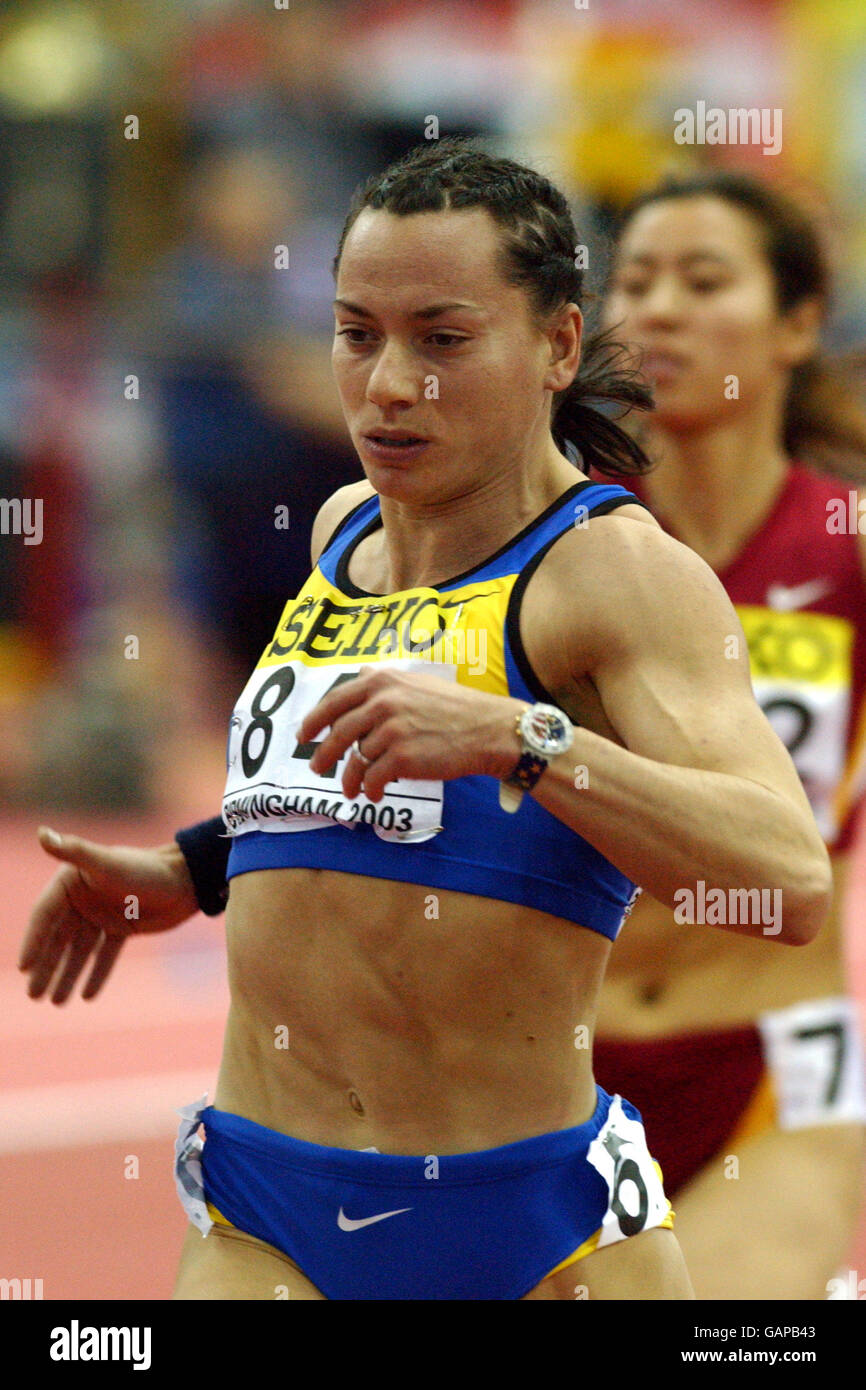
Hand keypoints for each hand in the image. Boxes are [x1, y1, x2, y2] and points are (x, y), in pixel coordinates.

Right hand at [19, 827, 199, 1003]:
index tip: (23, 968)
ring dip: (66, 975)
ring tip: (54, 1002)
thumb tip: (41, 832)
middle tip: (33, 996)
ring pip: (79, 951)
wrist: (187, 879)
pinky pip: (104, 955)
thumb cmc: (145, 869)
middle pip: (58, 938)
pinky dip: (96, 974)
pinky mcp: (123, 927)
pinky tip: (86, 996)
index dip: (33, 942)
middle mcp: (84, 897)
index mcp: (72, 881)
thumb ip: (73, 851)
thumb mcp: (107, 864)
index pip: (44, 915)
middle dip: (46, 967)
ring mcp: (103, 914)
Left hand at [298, 666, 523, 801]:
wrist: (489, 730)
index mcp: (383, 681)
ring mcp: (391, 729)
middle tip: (316, 768)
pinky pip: (372, 777)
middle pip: (338, 732)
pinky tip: (372, 795)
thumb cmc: (456, 709)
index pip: (335, 700)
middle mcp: (383, 701)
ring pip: (356, 758)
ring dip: (350, 778)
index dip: (314, 720)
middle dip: (323, 754)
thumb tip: (359, 677)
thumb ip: (385, 682)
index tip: (304, 735)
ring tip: (351, 789)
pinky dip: (369, 789)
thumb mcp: (417, 683)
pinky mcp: (402, 757)